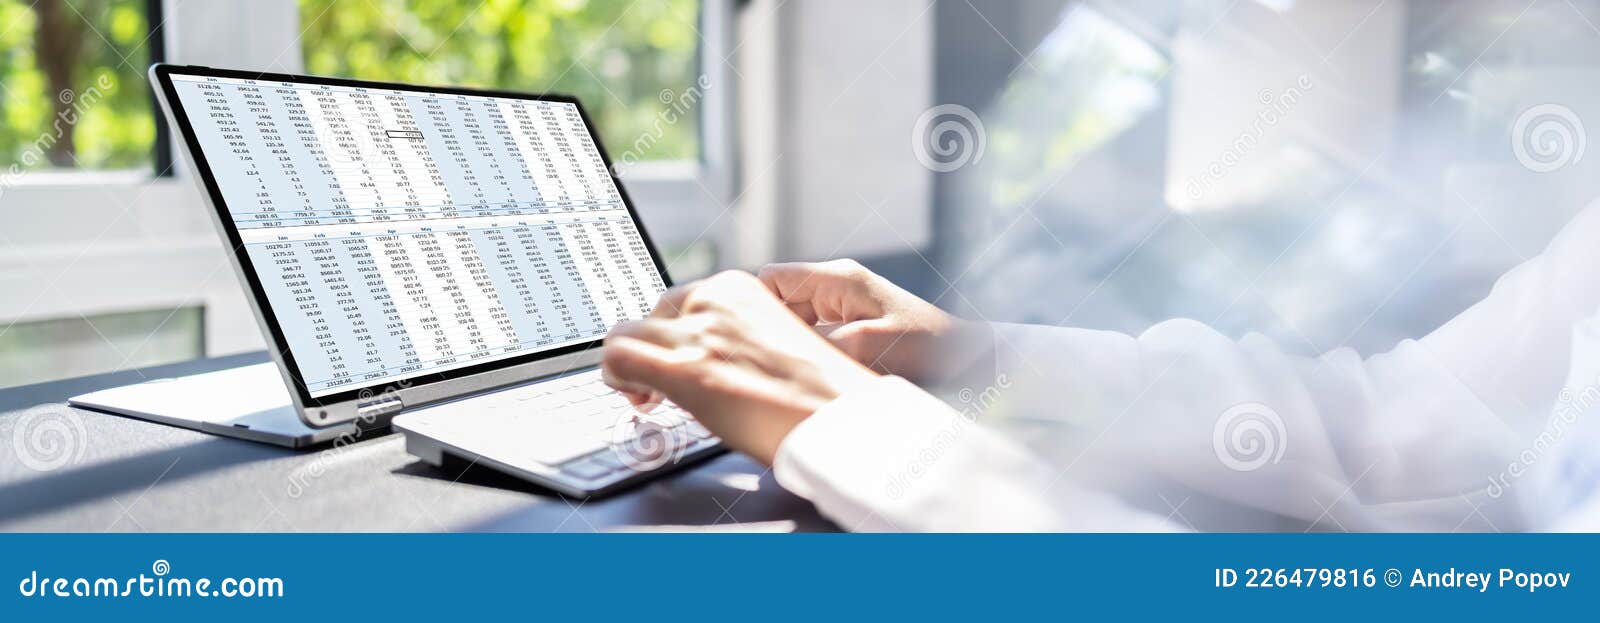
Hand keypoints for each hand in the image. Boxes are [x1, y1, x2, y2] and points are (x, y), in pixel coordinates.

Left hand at [601, 270, 879, 465]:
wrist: (839, 416)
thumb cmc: (817, 393)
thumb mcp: (773, 341)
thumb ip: (734, 336)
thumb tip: (704, 354)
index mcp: (737, 288)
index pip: (678, 302)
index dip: (670, 335)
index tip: (677, 359)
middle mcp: (712, 300)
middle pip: (650, 316)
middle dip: (652, 348)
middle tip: (661, 384)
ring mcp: (695, 332)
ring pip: (623, 335)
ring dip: (630, 366)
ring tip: (651, 395)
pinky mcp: (682, 368)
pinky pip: (616, 358)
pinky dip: (614, 379)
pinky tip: (638, 399)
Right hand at [757, 259, 978, 382]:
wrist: (971, 360)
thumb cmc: (928, 350)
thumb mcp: (868, 348)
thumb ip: (819, 344)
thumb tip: (776, 352)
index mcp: (838, 279)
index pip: (771, 280)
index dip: (751, 308)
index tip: (746, 343)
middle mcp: (838, 286)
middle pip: (778, 301)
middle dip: (767, 331)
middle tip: (761, 366)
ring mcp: (846, 305)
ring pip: (794, 320)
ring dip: (788, 346)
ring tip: (784, 375)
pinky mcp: (854, 325)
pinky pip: (815, 334)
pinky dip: (807, 354)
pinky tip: (809, 377)